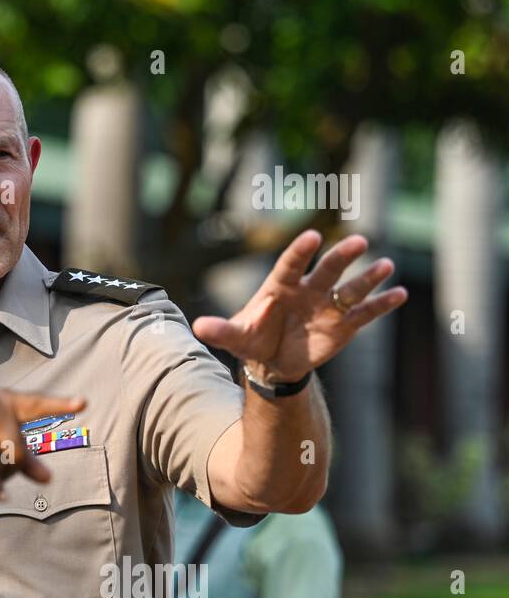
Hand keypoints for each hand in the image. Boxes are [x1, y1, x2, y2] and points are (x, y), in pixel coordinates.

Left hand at [191, 230, 407, 382]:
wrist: (274, 361)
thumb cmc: (254, 339)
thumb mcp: (235, 337)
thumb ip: (220, 330)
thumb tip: (198, 326)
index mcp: (281, 286)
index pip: (291, 264)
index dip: (300, 251)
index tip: (312, 236)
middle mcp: (309, 289)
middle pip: (327, 269)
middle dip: (341, 256)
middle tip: (358, 240)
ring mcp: (329, 305)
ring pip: (351, 288)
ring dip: (369, 277)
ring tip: (386, 264)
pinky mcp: (345, 324)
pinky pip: (366, 312)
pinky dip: (382, 304)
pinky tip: (399, 294)